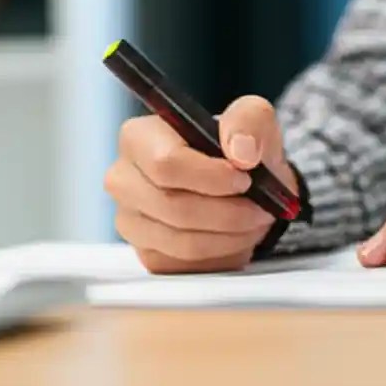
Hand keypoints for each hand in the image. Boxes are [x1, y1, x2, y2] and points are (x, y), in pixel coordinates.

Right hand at [104, 96, 297, 273]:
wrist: (241, 186)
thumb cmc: (237, 149)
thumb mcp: (253, 120)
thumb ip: (249, 122)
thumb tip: (242, 151)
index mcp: (138, 138)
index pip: (165, 164)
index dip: (211, 177)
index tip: (244, 180)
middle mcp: (123, 180)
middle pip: (174, 207)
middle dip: (229, 212)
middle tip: (262, 208)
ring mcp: (130, 222)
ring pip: (184, 242)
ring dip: (232, 235)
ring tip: (255, 220)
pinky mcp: (148, 255)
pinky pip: (189, 265)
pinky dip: (224, 254)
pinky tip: (237, 236)